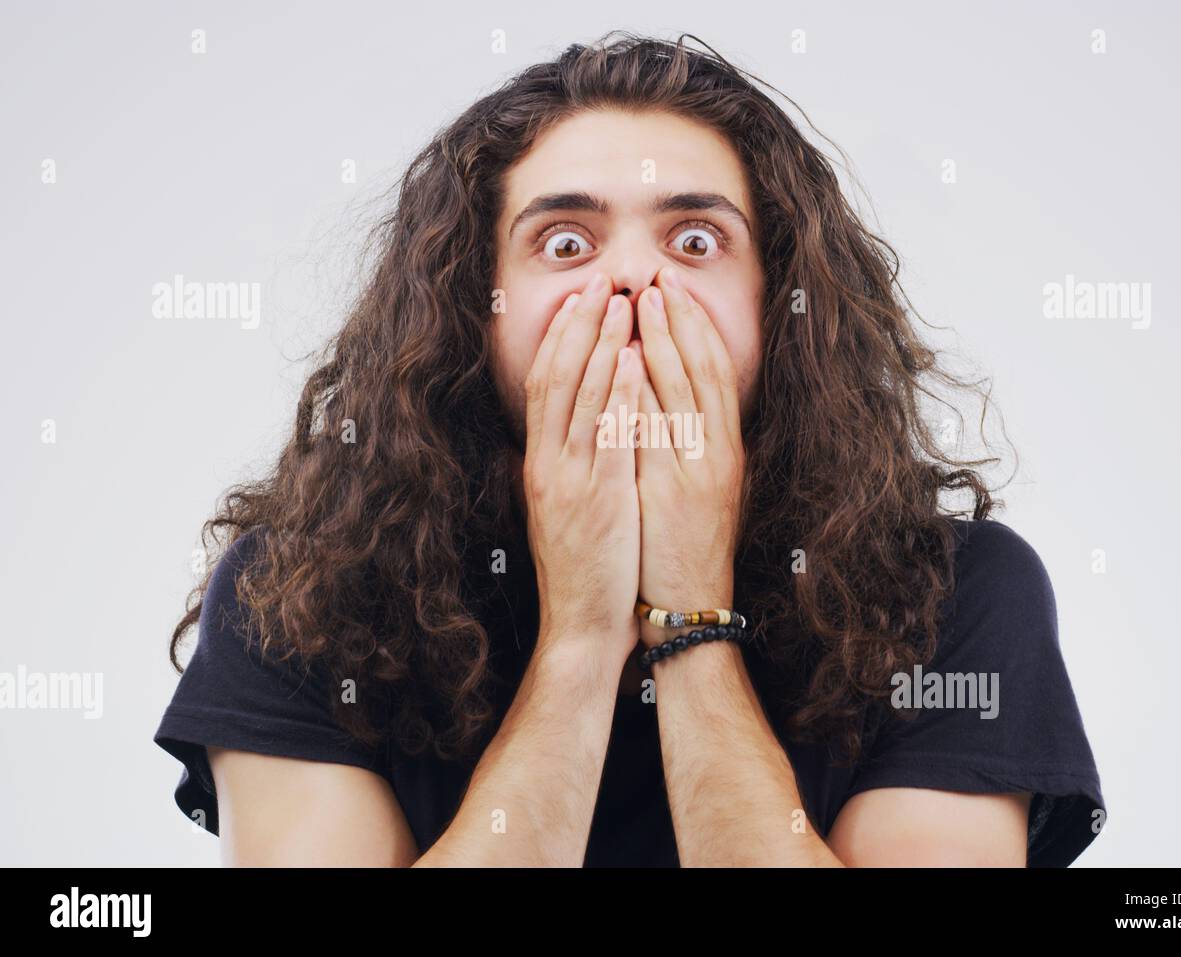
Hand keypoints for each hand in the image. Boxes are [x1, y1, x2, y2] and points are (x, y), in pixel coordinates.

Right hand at [523, 273, 644, 672]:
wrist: (580, 621)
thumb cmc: (580, 567)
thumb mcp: (560, 506)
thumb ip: (560, 464)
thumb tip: (563, 428)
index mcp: (540, 461)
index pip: (545, 382)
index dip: (562, 336)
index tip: (581, 297)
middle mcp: (549, 461)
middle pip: (558, 375)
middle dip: (580, 324)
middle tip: (602, 279)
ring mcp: (570, 477)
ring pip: (580, 395)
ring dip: (601, 343)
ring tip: (620, 300)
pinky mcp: (598, 496)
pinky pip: (606, 433)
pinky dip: (618, 391)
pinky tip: (633, 357)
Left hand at [633, 266, 744, 648]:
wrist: (691, 606)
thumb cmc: (686, 549)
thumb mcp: (697, 489)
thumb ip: (688, 445)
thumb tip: (665, 399)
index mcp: (725, 449)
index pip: (715, 372)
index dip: (696, 327)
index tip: (674, 291)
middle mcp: (717, 452)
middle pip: (703, 371)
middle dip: (680, 320)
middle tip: (658, 278)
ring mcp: (697, 470)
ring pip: (684, 390)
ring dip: (662, 342)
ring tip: (642, 301)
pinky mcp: (672, 491)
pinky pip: (658, 431)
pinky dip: (645, 392)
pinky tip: (628, 360)